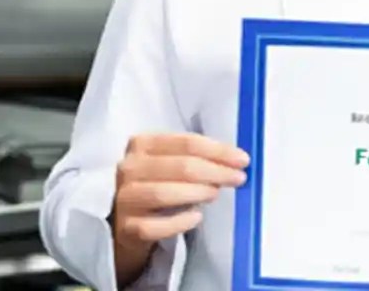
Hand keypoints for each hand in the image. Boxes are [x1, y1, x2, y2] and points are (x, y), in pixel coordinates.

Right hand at [111, 133, 248, 283]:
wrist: (126, 221)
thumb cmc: (156, 185)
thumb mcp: (168, 163)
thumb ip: (194, 158)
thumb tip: (234, 160)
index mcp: (141, 144)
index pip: (185, 142)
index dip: (217, 150)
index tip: (242, 159)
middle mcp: (129, 167)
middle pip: (179, 166)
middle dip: (214, 171)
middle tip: (237, 178)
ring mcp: (125, 198)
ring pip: (163, 193)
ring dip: (196, 192)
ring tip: (215, 194)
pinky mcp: (127, 227)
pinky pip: (155, 226)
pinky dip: (179, 222)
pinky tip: (196, 217)